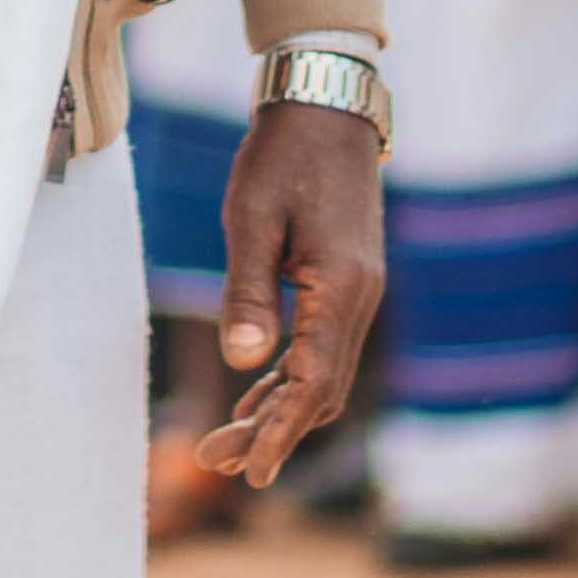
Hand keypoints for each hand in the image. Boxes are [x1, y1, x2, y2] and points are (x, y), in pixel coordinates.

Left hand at [203, 96, 384, 479]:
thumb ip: (249, 293)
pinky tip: (255, 392)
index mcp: (341, 288)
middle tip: (216, 462)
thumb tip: (242, 364)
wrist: (325, 108)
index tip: (246, 469)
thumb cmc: (282, 157)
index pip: (313, 384)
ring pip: (325, 376)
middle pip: (322, 392)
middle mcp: (361, 300)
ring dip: (280, 410)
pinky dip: (290, 379)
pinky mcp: (348, 284)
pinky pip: (324, 350)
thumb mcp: (252, 220)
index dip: (278, 431)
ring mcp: (360, 293)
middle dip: (272, 432)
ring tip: (227, 441)